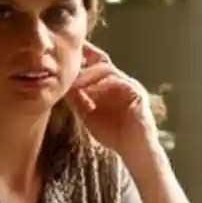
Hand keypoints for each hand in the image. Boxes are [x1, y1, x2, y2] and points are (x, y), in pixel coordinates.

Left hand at [67, 41, 157, 158]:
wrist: (134, 150)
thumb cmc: (113, 133)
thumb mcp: (88, 115)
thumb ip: (78, 101)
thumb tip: (63, 87)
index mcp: (109, 84)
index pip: (95, 64)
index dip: (82, 56)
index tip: (64, 53)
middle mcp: (120, 81)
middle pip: (102, 61)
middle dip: (85, 57)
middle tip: (68, 59)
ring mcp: (130, 86)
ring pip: (108, 70)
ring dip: (89, 74)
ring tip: (74, 82)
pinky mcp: (137, 95)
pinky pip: (120, 83)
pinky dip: (104, 85)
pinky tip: (90, 91)